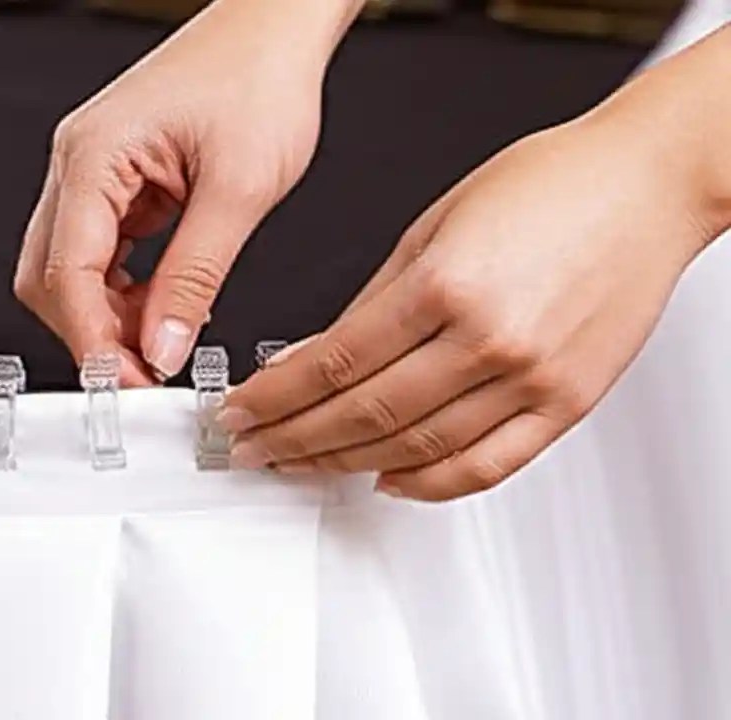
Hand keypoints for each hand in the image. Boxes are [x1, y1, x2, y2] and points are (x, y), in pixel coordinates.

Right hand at [13, 0, 359, 384]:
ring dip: (109, 316)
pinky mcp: (118, 182)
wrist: (275, 29)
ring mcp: (94, 172)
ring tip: (162, 344)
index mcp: (95, 154)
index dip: (93, 339)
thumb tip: (163, 344)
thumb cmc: (260, 77)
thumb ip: (196, 276)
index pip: (66, 271)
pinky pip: (100, 254)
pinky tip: (163, 306)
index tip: (127, 383)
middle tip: (144, 374)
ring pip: (70, 270)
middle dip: (92, 333)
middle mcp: (80, 162)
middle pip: (49, 277)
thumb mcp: (240, 189)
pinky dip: (125, 291)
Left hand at [219, 106, 720, 500]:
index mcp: (444, 286)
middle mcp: (488, 340)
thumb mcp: (432, 225)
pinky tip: (389, 480)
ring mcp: (530, 379)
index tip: (242, 412)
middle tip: (254, 447)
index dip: (276, 398)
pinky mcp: (566, 404)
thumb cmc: (549, 185)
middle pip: (364, 415)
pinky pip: (486, 464)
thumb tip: (316, 354)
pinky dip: (431, 483)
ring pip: (416, 449)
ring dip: (346, 464)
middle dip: (294, 438)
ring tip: (302, 465)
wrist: (647, 183)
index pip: (333, 363)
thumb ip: (371, 301)